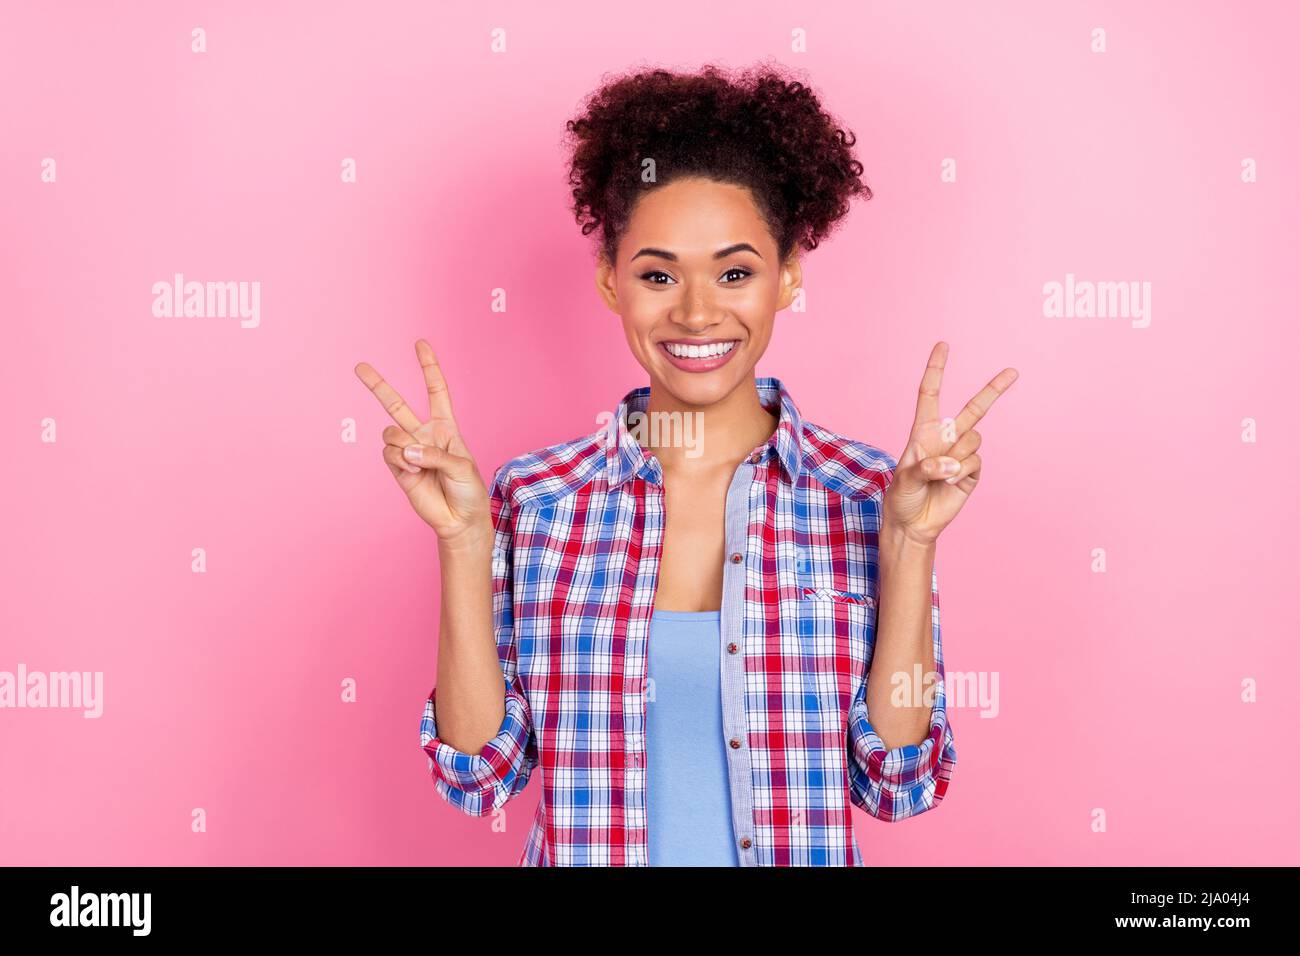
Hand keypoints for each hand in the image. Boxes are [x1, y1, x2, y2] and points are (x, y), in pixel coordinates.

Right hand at [354, 340, 491, 548]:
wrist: (459, 520)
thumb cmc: (469, 490)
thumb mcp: (462, 466)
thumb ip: (435, 454)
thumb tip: (406, 450)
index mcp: (445, 427)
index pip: (436, 391)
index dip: (428, 367)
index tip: (420, 344)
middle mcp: (423, 435)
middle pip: (397, 404)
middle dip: (378, 385)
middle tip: (360, 366)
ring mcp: (409, 451)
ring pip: (390, 432)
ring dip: (401, 444)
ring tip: (416, 462)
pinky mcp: (398, 468)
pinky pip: (388, 453)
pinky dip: (399, 460)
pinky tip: (412, 472)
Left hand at [881, 341, 1017, 545]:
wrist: (913, 524)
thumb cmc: (902, 497)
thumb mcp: (903, 480)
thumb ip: (925, 468)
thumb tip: (950, 464)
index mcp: (923, 431)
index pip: (930, 394)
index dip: (936, 370)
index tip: (943, 345)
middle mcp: (945, 438)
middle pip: (973, 409)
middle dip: (993, 390)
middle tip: (1013, 371)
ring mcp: (960, 455)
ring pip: (972, 439)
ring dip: (955, 458)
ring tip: (939, 476)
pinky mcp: (972, 473)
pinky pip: (974, 461)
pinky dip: (961, 472)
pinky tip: (949, 484)